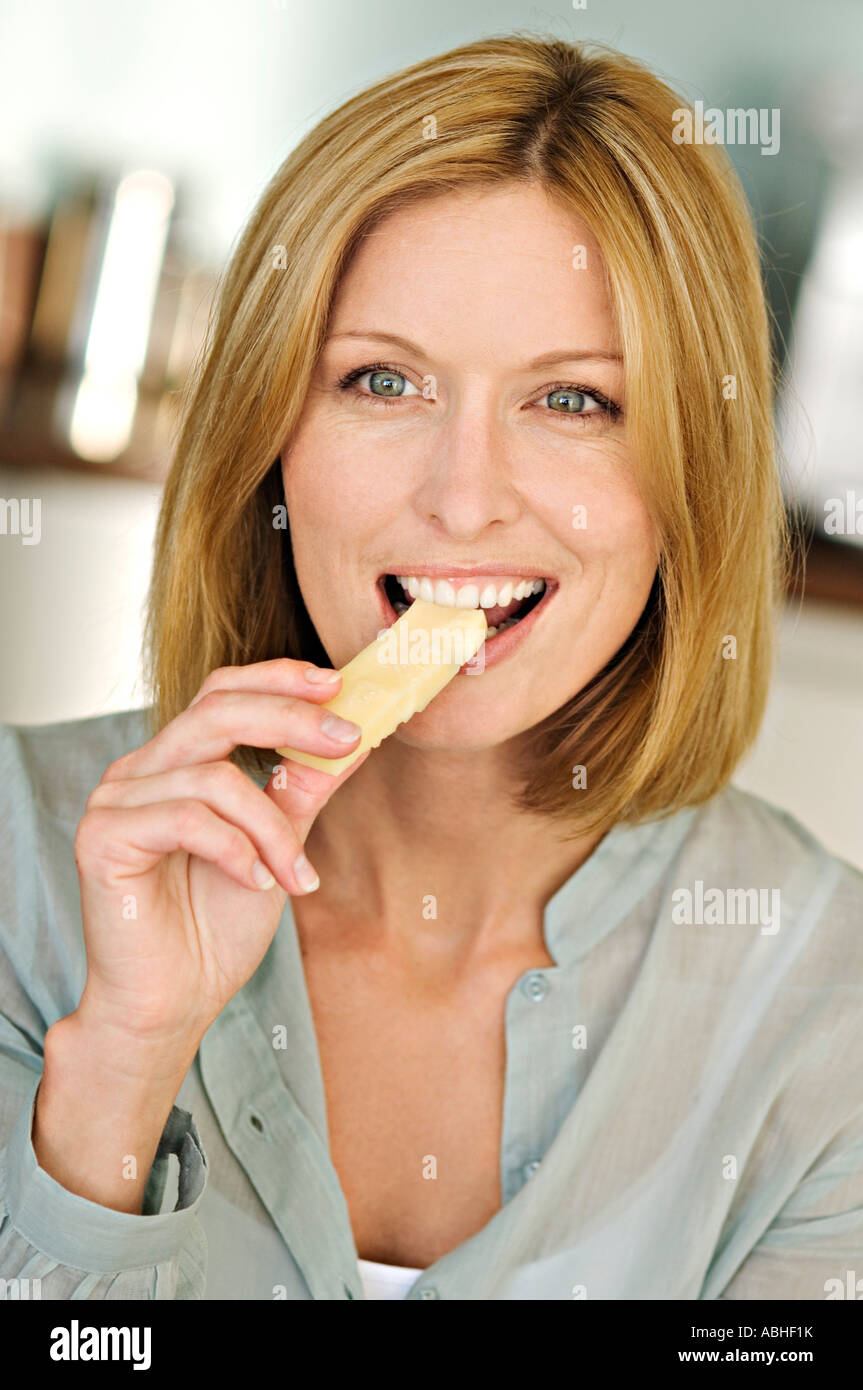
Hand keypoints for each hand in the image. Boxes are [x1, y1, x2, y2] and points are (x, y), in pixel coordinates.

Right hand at [71, 658, 367, 1050]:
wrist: (174, 1004)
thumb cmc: (216, 930)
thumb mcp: (277, 848)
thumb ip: (301, 792)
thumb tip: (349, 740)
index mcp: (174, 764)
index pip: (220, 693)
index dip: (276, 680)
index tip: (337, 685)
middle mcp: (139, 772)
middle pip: (216, 711)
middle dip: (291, 721)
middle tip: (347, 741)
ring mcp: (115, 801)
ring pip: (213, 778)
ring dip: (273, 828)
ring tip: (297, 875)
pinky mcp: (101, 838)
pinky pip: (187, 820)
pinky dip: (236, 850)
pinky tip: (257, 883)